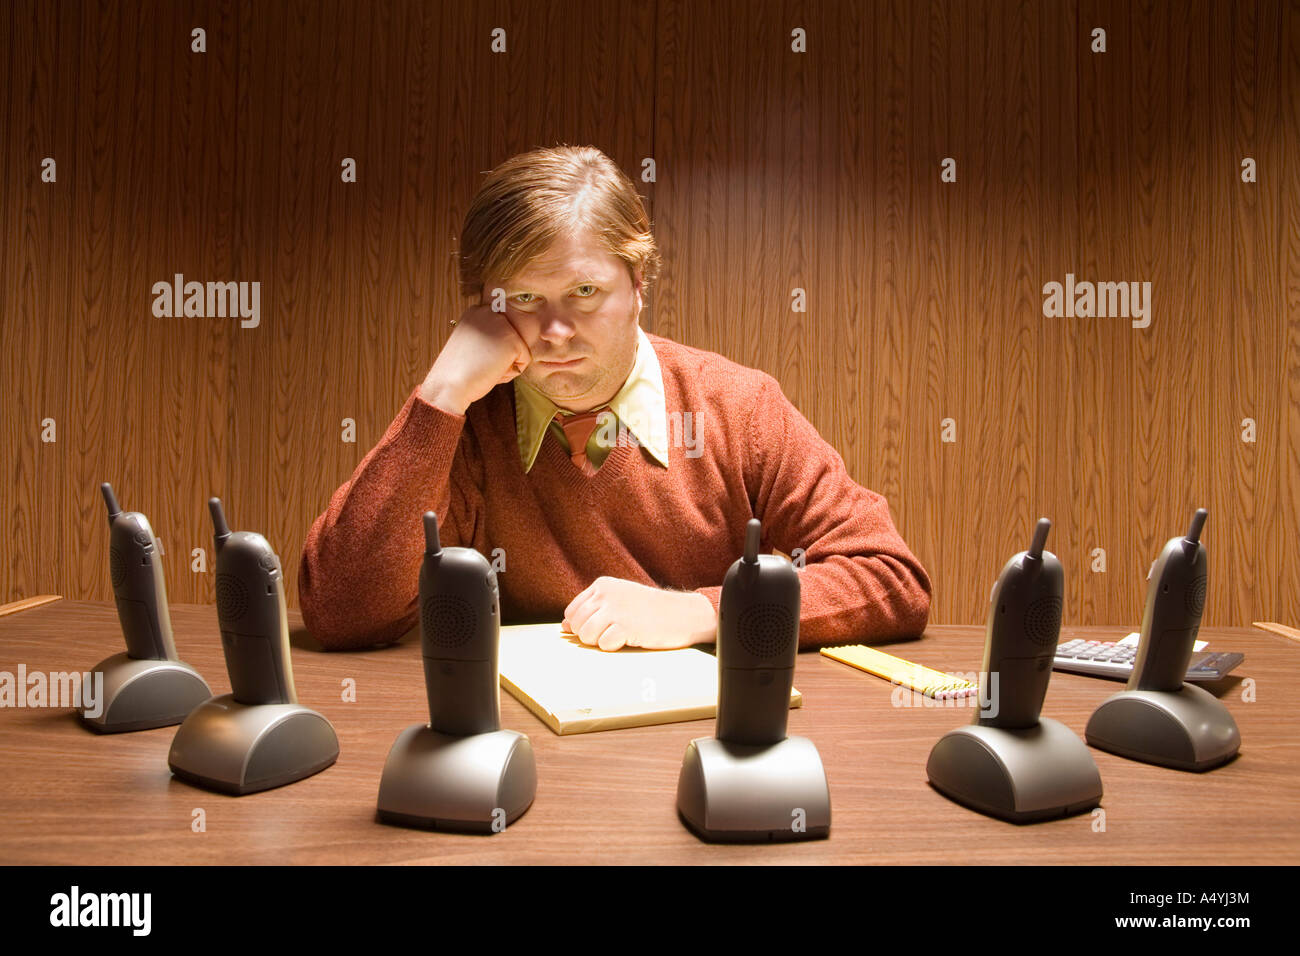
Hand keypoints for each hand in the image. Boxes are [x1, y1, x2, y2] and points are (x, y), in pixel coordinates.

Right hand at [419, 292, 531, 412]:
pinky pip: (524, 361)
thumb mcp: (470, 343)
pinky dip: (511, 373)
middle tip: (478, 363)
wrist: (448, 385)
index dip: (490, 350)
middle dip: (500, 356)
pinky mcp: (513, 342)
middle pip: (511, 339)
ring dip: (505, 364)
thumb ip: (487, 336)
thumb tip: (505, 341)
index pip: (501, 331)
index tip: (473, 357)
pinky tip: (492, 371)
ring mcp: (502, 325)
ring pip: (519, 350)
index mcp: (476, 311)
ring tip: (484, 367)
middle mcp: (489, 312)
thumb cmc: (457, 371)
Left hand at [562, 576, 717, 650]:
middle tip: (613, 633)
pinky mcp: (625, 626)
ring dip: (601, 642)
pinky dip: (614, 647)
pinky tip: (629, 639)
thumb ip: (592, 609)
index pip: (572, 611)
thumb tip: (564, 626)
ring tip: (620, 635)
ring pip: (586, 636)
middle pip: (577, 626)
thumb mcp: (619, 601)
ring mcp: (615, 610)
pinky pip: (603, 645)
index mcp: (602, 585)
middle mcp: (605, 594)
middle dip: (591, 636)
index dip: (580, 626)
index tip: (600, 628)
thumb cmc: (650, 609)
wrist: (682, 613)